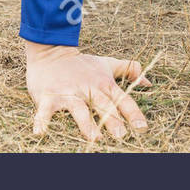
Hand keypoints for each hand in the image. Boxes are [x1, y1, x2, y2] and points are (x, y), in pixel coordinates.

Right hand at [25, 40, 150, 141]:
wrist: (50, 51)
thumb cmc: (81, 64)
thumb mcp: (106, 64)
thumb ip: (129, 70)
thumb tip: (149, 83)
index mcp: (102, 84)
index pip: (121, 99)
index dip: (132, 112)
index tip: (142, 127)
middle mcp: (87, 89)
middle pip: (102, 105)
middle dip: (112, 120)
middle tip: (121, 136)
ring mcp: (67, 93)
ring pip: (78, 109)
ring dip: (86, 123)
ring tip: (94, 138)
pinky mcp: (48, 97)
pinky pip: (44, 111)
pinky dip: (41, 121)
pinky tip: (40, 133)